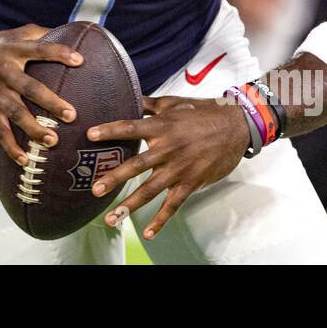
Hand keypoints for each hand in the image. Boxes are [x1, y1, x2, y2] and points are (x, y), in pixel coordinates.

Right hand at [0, 24, 81, 166]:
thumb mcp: (14, 35)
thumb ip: (38, 34)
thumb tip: (70, 30)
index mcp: (14, 50)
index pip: (39, 49)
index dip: (59, 53)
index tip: (80, 61)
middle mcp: (4, 71)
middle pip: (29, 87)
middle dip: (50, 102)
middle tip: (71, 116)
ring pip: (15, 112)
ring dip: (33, 128)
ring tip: (52, 141)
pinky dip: (10, 147)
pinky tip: (24, 160)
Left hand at [86, 95, 250, 239]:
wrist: (236, 125)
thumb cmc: (202, 112)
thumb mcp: (173, 103)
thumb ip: (148, 104)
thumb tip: (127, 95)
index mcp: (162, 126)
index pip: (130, 127)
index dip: (110, 130)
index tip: (90, 135)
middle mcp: (168, 149)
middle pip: (137, 165)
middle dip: (115, 177)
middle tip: (95, 189)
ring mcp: (180, 168)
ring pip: (151, 190)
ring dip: (130, 205)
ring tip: (111, 217)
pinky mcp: (192, 183)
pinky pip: (173, 204)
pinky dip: (161, 220)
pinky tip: (148, 233)